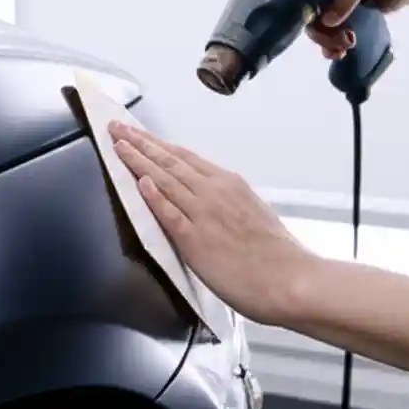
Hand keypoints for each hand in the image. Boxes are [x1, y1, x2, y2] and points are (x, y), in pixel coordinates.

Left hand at [108, 121, 319, 325]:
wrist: (292, 281)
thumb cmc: (277, 255)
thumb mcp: (253, 212)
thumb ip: (228, 201)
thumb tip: (208, 199)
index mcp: (229, 184)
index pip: (184, 157)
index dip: (157, 143)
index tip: (138, 132)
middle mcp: (214, 193)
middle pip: (169, 161)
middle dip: (140, 142)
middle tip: (116, 127)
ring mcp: (204, 215)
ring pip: (164, 180)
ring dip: (138, 160)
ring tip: (118, 145)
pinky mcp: (196, 240)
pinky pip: (169, 213)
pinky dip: (153, 196)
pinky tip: (138, 181)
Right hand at [306, 0, 408, 59]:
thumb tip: (326, 22)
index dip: (310, 15)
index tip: (326, 29)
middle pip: (311, 16)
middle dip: (324, 35)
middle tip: (344, 42)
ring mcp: (335, 3)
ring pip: (320, 28)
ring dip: (328, 43)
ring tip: (345, 49)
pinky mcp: (345, 16)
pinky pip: (332, 33)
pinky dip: (333, 46)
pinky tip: (340, 54)